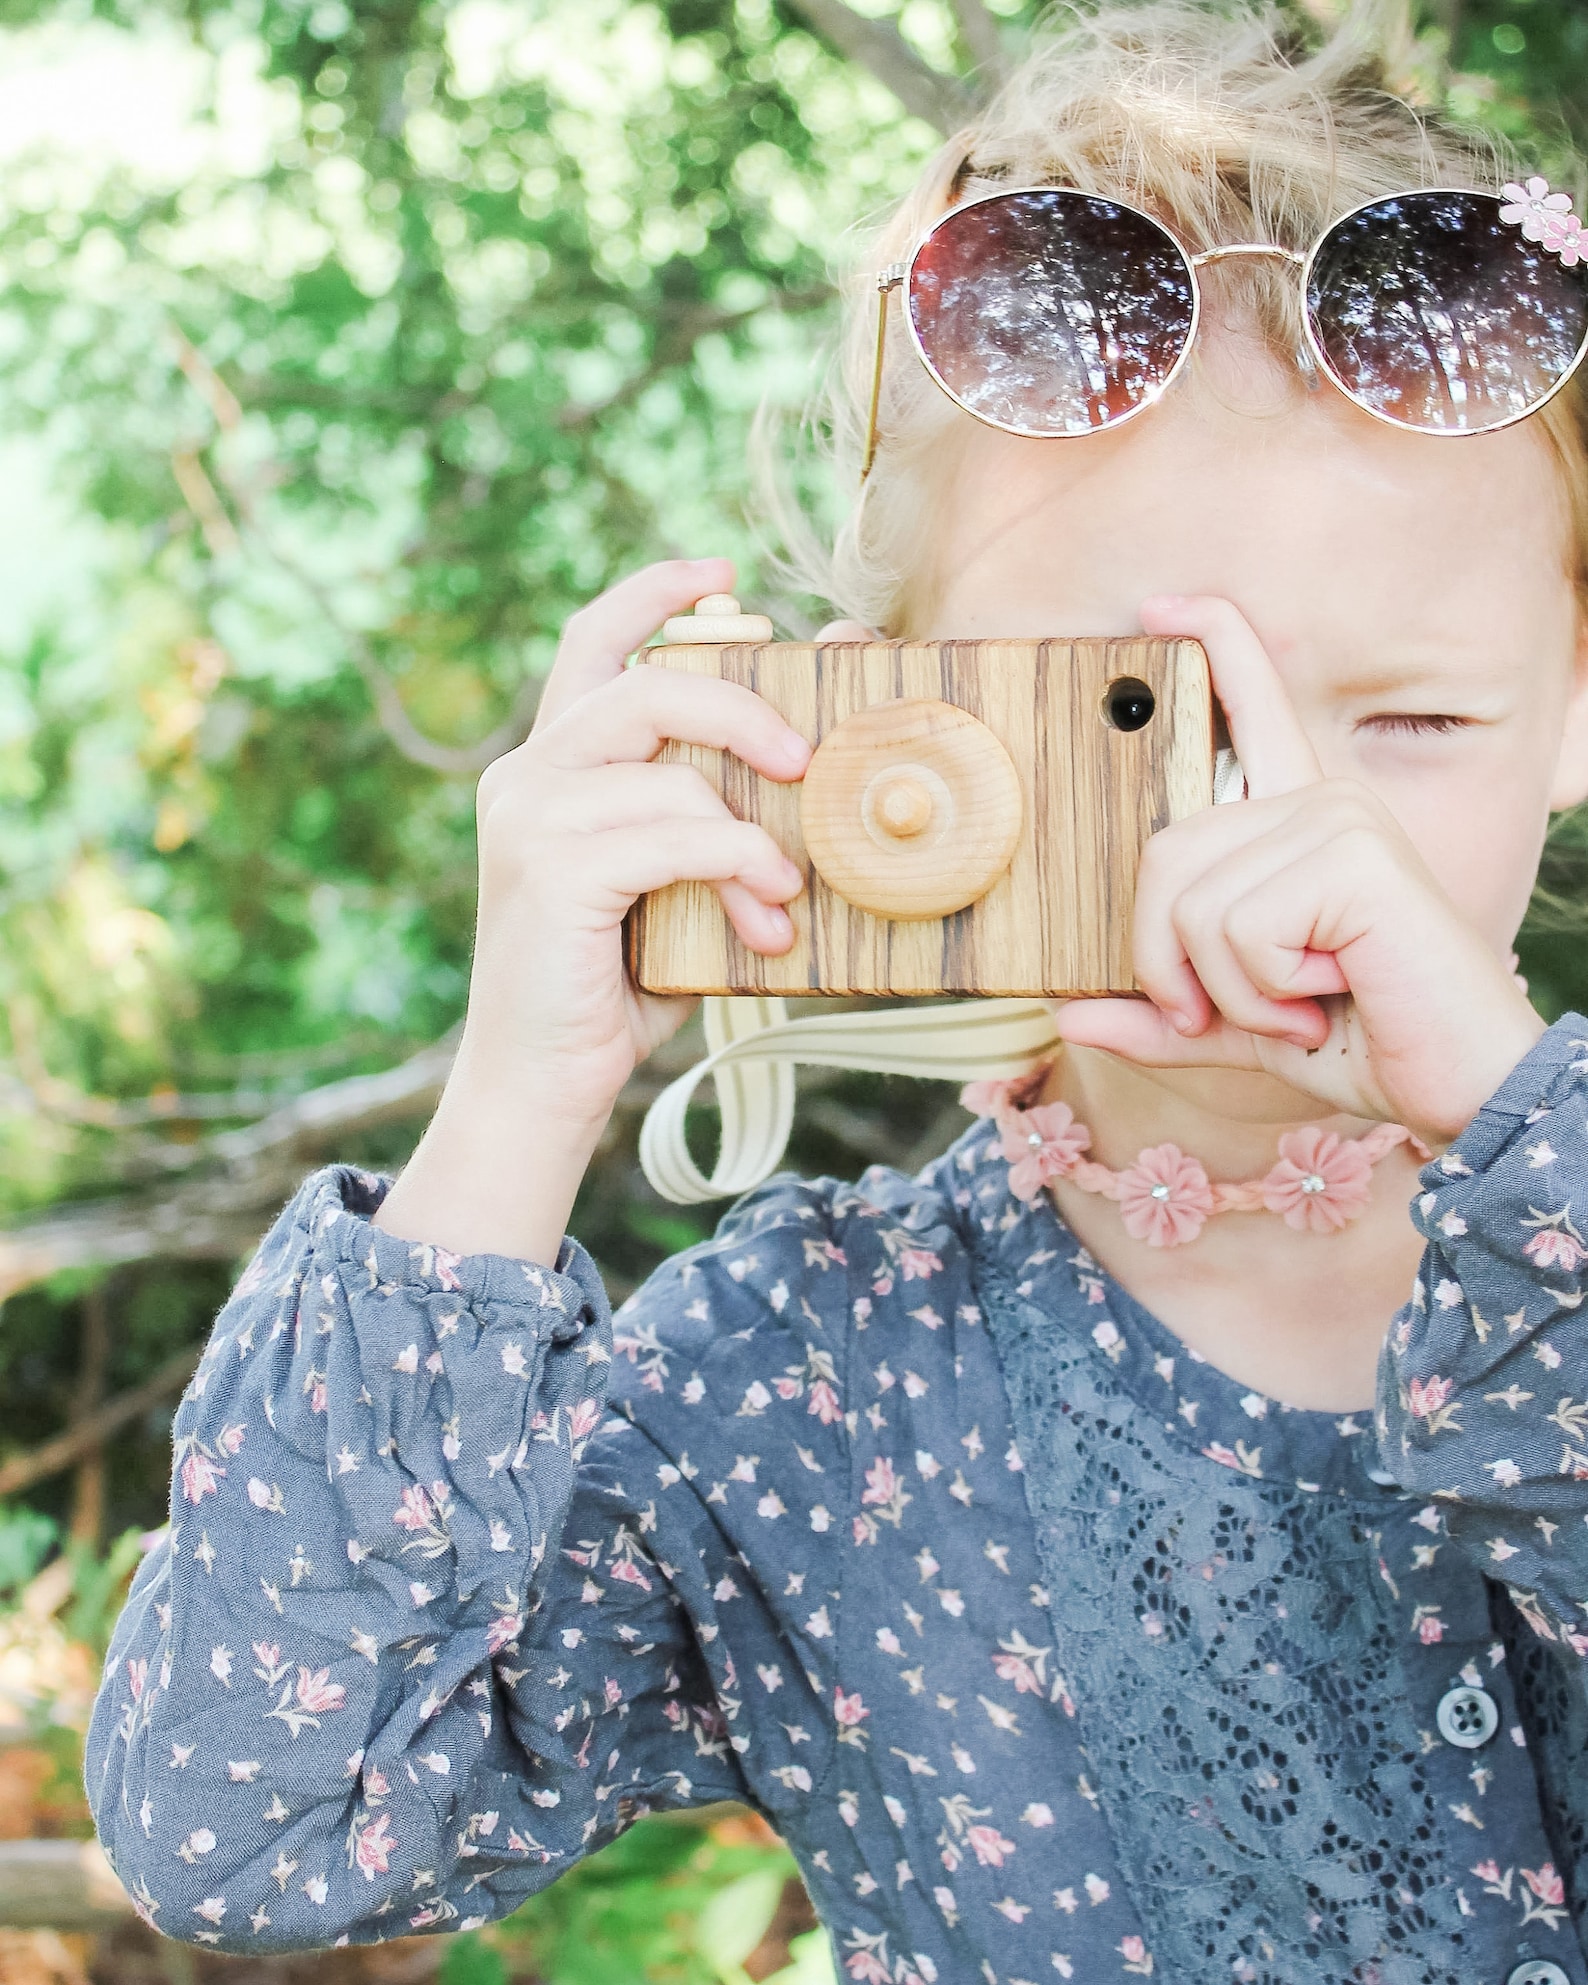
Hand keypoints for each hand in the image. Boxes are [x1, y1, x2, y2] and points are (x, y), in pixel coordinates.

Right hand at [376, 558, 811, 1260]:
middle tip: (802, 756)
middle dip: (740, 707)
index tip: (722, 573)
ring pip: (672, 771)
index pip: (592, 644)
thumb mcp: (670, 881)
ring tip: (785, 892)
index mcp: (551, 765)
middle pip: (645, 687)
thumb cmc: (616, 984)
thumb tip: (805, 770)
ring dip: (752, 832)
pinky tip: (766, 913)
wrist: (543, 1083)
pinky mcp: (549, 870)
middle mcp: (528, 776)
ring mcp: (530, 818)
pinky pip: (675, 836)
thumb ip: (707, 818)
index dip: (654, 595)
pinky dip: (739, 867)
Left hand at [1055, 595, 1544, 1144]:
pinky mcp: (1352, 855)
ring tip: (1302, 1005)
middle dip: (1170, 965)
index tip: (1161, 605)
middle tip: (1237, 1012)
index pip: (1252, 709)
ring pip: (1193, 906)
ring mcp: (1338, 818)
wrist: (1463, 1086)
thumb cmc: (1363, 1045)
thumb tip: (1067, 1015)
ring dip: (1228, 992)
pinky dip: (1261, 991)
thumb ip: (1159, 1020)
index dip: (1213, 646)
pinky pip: (1236, 928)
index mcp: (1298, 824)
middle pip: (1162, 858)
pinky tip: (1327, 995)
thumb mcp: (1239, 1032)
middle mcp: (1320, 801)